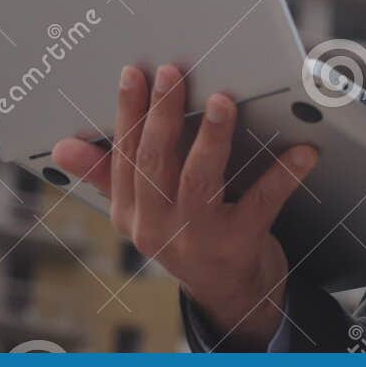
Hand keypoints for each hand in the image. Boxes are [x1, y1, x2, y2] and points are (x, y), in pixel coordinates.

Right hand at [51, 63, 318, 348]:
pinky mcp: (240, 243)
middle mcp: (157, 227)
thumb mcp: (144, 211)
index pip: (125, 155)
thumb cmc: (187, 234)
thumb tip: (63, 147)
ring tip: (224, 102)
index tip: (134, 73)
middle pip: (155, 162)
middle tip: (172, 74)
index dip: (128, 113)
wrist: (229, 292)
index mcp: (131, 214)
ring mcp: (198, 238)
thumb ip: (108, 175)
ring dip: (212, 138)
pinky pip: (262, 202)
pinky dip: (283, 175)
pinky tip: (302, 151)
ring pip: (199, 180)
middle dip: (162, 115)